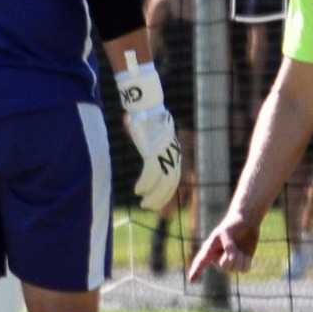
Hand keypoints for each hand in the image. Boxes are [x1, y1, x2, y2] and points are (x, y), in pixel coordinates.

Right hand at [117, 60, 181, 210]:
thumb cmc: (146, 119)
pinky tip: (138, 190)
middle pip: (171, 183)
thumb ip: (149, 149)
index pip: (174, 178)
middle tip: (149, 207)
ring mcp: (164, 153)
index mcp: (173, 153)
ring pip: (163, 181)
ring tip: (144, 203)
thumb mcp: (151, 137)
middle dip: (161, 198)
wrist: (145, 105)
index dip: (166, 192)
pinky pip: (151, 173)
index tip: (157, 202)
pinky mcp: (154, 150)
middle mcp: (172, 154)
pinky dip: (145, 184)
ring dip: (153, 195)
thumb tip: (141, 156)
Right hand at [186, 216, 259, 280]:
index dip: (196, 270)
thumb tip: (232, 258)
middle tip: (234, 246)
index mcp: (210, 250)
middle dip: (231, 257)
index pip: (201, 261)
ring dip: (240, 257)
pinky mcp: (241, 264)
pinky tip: (245, 253)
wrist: (246, 223)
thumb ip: (228, 245)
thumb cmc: (232, 225)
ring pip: (235, 269)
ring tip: (239, 247)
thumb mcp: (227, 231)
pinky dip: (247, 260)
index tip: (191, 280)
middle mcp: (218, 259)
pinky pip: (244, 270)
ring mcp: (230, 264)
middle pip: (223, 268)